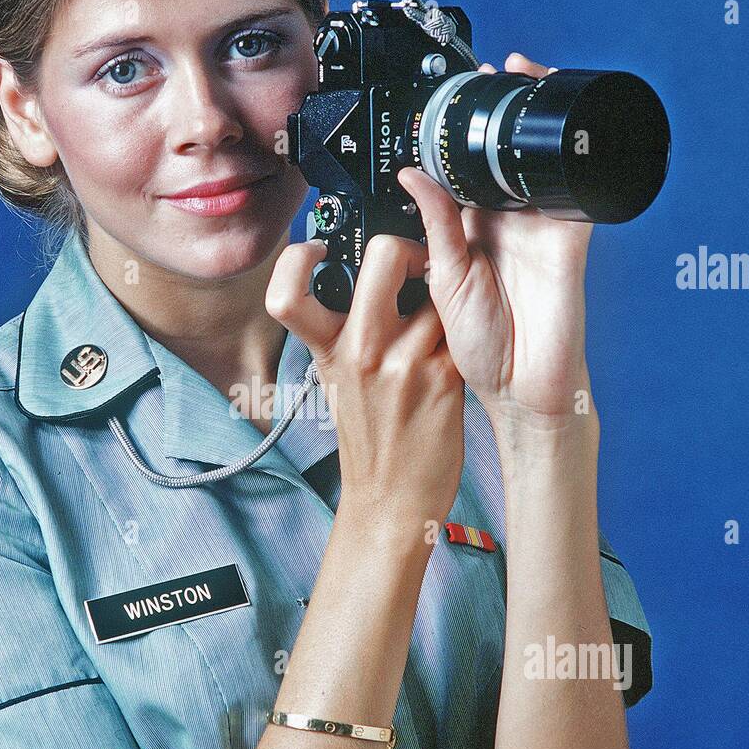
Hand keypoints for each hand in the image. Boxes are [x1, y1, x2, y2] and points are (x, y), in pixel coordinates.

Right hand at [265, 233, 464, 533]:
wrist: (392, 500)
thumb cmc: (369, 439)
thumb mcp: (337, 380)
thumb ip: (343, 328)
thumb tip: (365, 275)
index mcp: (326, 349)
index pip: (287, 290)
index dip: (298, 256)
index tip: (320, 250)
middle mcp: (360, 350)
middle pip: (386, 254)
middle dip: (406, 248)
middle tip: (413, 268)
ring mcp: (404, 361)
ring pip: (439, 289)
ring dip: (443, 298)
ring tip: (437, 325)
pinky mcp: (445, 375)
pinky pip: (459, 327)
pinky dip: (461, 331)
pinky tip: (453, 352)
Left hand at [396, 53, 594, 431]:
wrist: (519, 387)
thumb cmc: (479, 346)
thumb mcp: (443, 278)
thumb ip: (433, 224)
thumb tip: (411, 174)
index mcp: (469, 230)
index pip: (461, 172)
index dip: (453, 137)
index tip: (440, 99)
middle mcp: (505, 223)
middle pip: (501, 157)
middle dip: (496, 115)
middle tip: (484, 72)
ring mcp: (540, 227)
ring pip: (537, 162)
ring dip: (530, 122)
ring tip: (520, 76)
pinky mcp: (571, 236)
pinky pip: (576, 189)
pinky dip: (569, 156)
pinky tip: (556, 127)